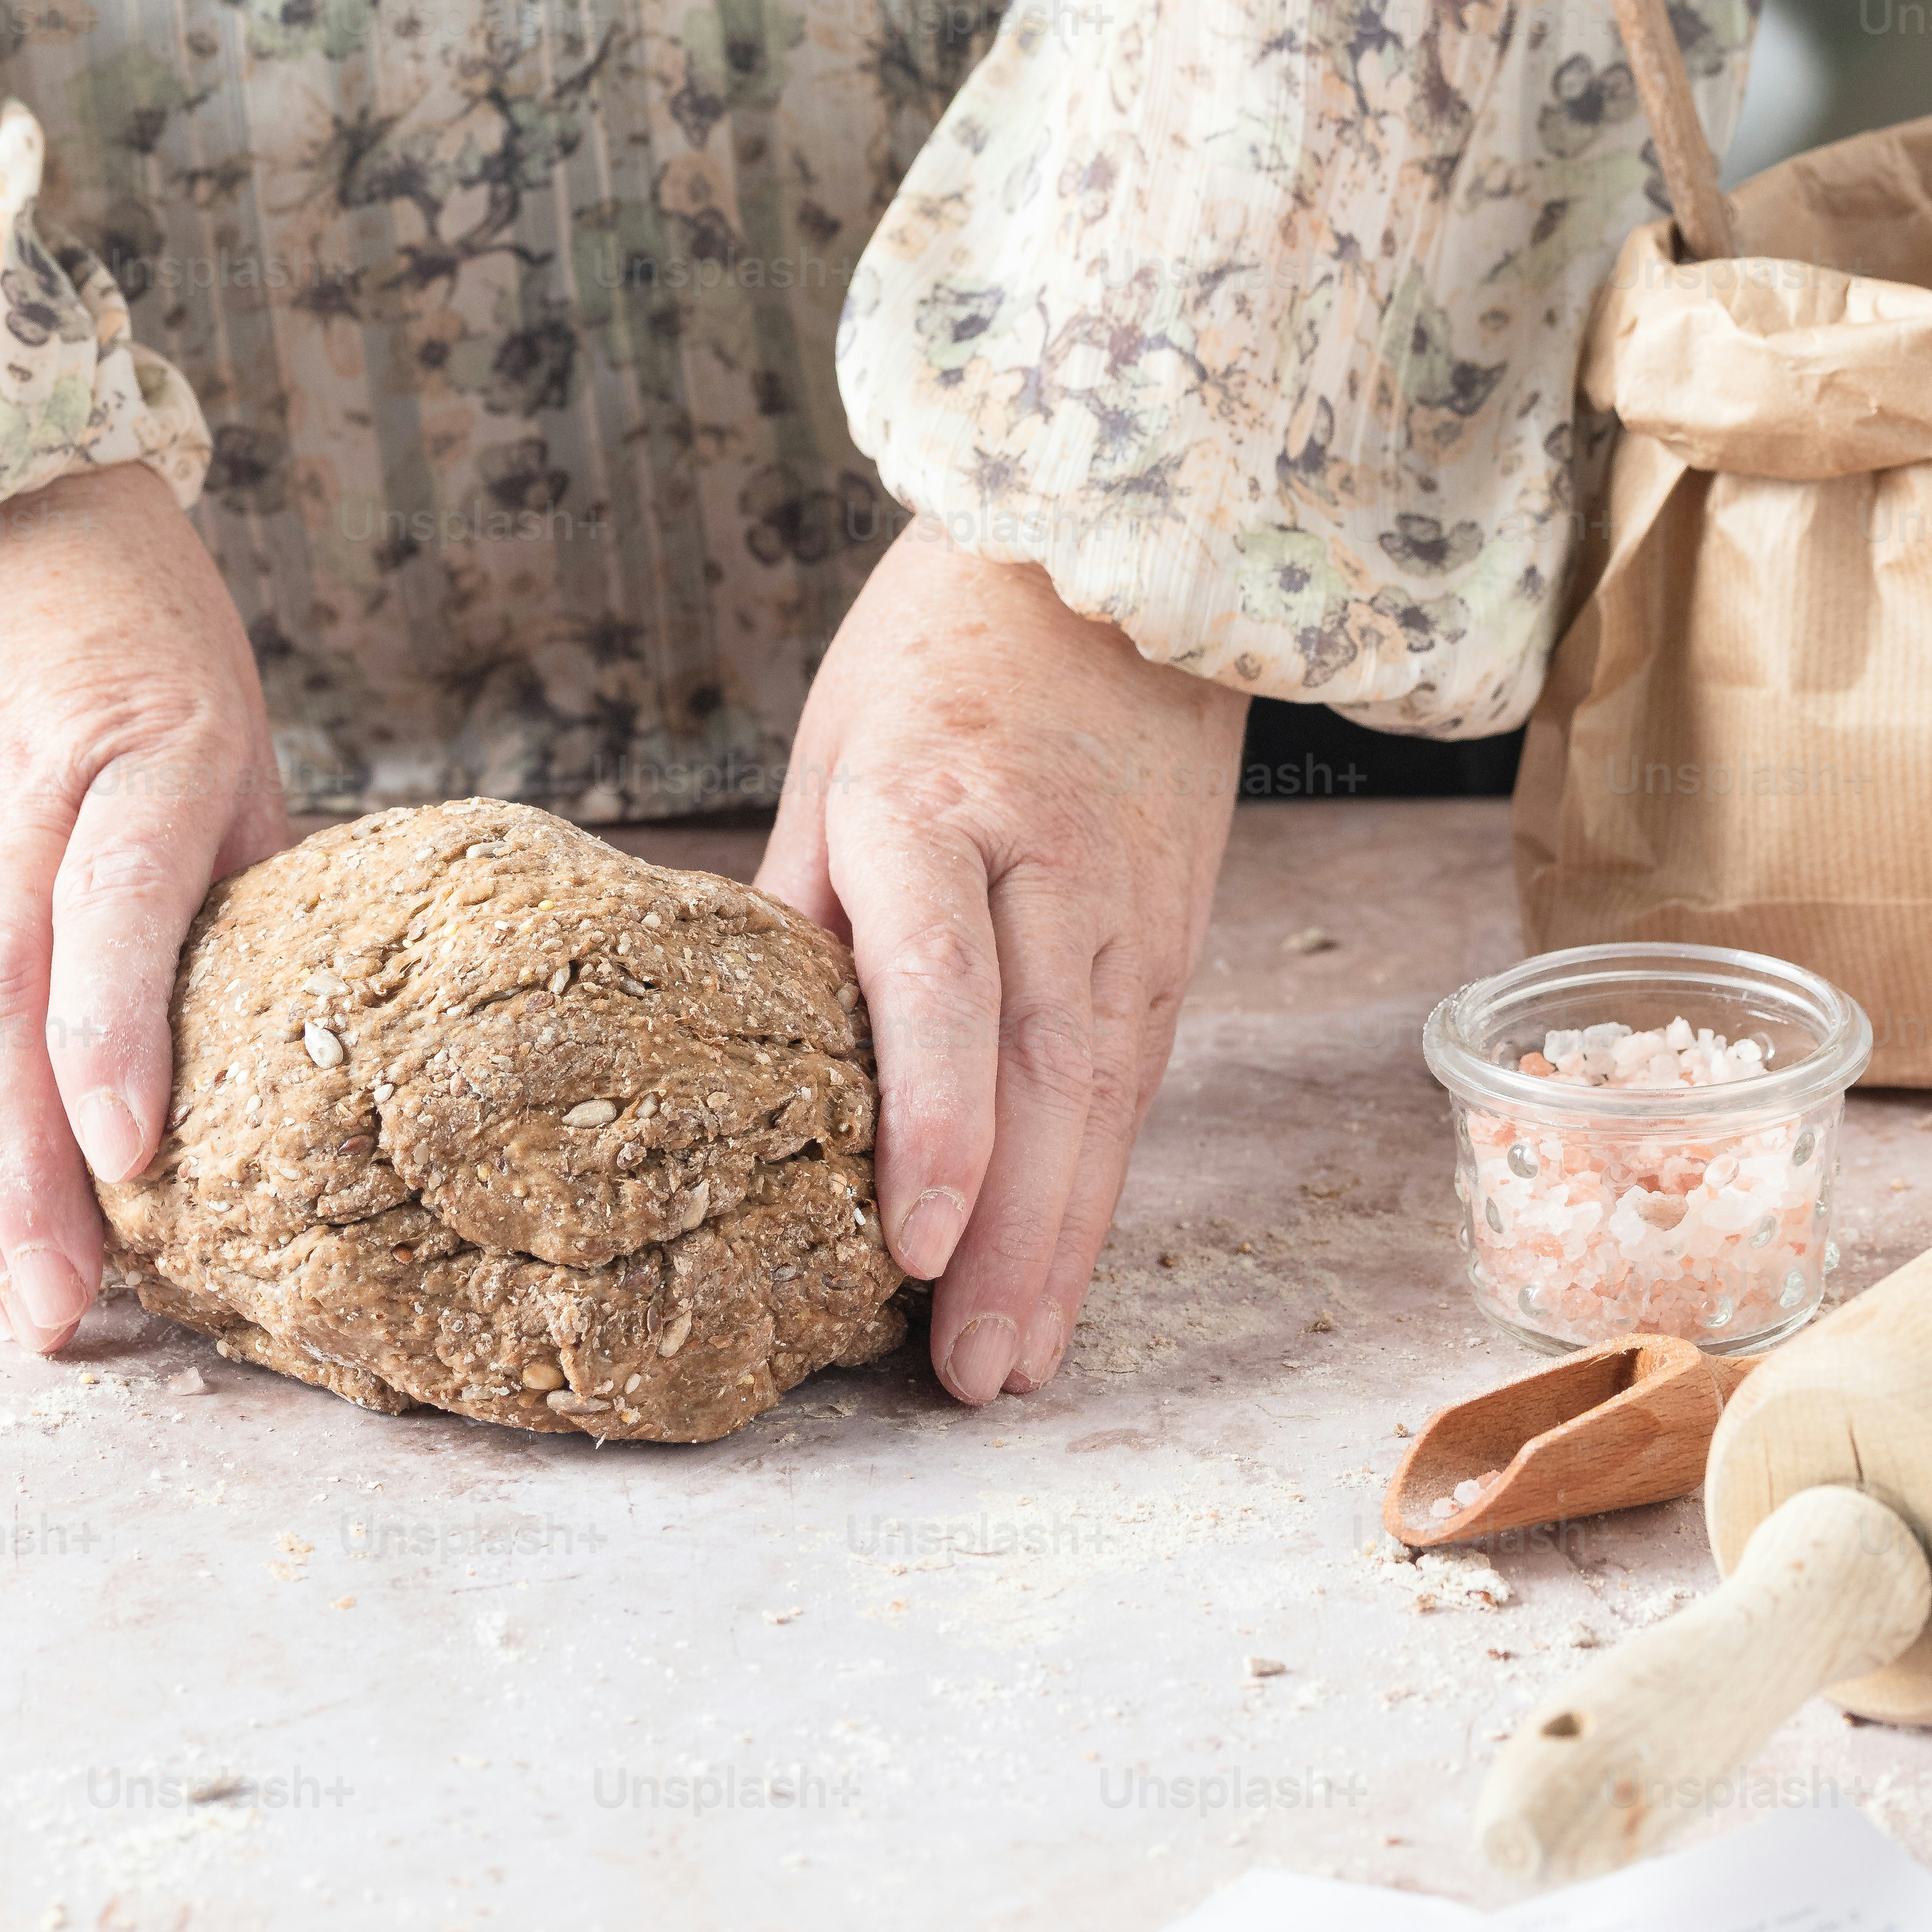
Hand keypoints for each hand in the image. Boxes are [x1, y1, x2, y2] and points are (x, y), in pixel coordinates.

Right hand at [0, 464, 286, 1354]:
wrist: (42, 535)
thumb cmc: (167, 650)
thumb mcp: (242, 750)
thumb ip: (255, 886)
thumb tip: (320, 1039)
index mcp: (154, 750)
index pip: (122, 896)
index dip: (115, 1027)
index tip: (131, 1150)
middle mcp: (48, 796)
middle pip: (5, 988)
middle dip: (21, 1161)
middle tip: (56, 1306)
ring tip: (22, 1304)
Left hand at [759, 517, 1244, 1405]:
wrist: (1120, 557)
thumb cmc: (943, 647)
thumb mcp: (834, 746)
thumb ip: (807, 903)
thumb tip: (756, 1058)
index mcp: (932, 799)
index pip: (942, 982)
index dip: (928, 1123)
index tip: (905, 1248)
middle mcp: (1048, 863)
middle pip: (1041, 1069)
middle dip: (1009, 1236)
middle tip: (971, 1375)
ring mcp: (1131, 900)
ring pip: (1106, 1092)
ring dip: (1065, 1237)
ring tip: (1019, 1360)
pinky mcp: (1174, 926)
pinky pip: (1135, 1071)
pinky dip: (1100, 1178)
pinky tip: (1068, 1264)